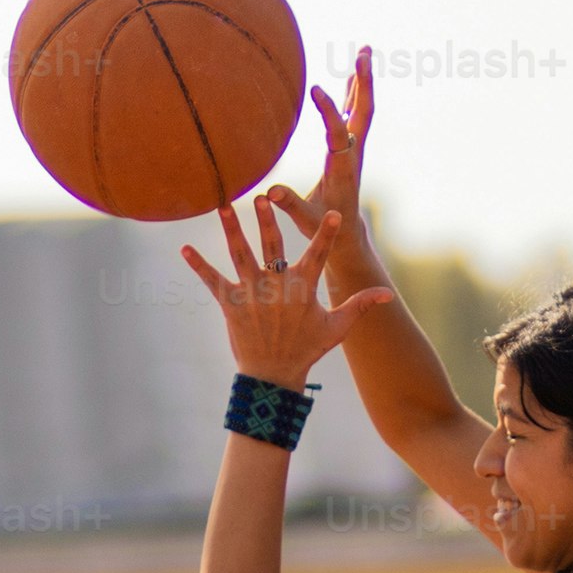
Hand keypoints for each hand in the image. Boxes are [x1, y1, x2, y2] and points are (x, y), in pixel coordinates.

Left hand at [181, 196, 390, 390]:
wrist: (273, 376)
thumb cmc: (307, 348)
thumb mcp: (337, 327)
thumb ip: (360, 305)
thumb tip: (388, 295)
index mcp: (302, 289)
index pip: (317, 255)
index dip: (325, 235)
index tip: (330, 214)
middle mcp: (275, 287)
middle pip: (271, 246)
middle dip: (267, 220)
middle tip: (262, 197)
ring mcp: (251, 294)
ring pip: (240, 255)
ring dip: (231, 230)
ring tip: (222, 207)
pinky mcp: (230, 304)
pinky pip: (211, 280)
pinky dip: (197, 265)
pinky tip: (183, 248)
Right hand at [259, 47, 378, 275]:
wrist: (346, 234)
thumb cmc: (324, 227)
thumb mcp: (305, 220)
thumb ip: (290, 204)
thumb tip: (269, 192)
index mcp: (342, 168)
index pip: (337, 133)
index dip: (328, 111)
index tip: (315, 88)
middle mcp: (352, 152)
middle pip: (362, 112)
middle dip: (364, 82)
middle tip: (363, 53)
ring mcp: (352, 148)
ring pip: (360, 109)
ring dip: (362, 81)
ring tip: (363, 51)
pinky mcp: (348, 148)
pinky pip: (352, 115)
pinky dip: (352, 94)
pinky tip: (352, 78)